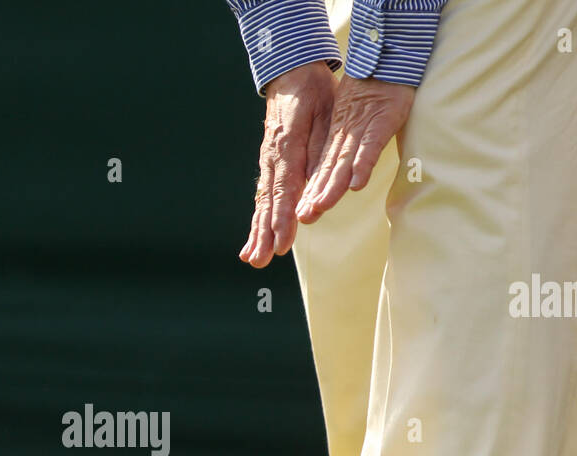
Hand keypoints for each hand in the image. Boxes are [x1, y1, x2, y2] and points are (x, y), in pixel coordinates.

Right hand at [240, 62, 336, 268]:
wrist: (292, 72)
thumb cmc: (314, 92)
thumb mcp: (325, 114)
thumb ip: (319, 149)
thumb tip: (316, 182)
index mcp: (286, 147)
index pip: (284, 190)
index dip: (282, 219)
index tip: (281, 242)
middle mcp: (272, 158)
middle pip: (267, 203)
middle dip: (264, 234)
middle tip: (261, 261)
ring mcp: (267, 162)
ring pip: (262, 202)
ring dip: (257, 232)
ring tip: (252, 258)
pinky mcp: (269, 164)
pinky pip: (263, 195)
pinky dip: (259, 219)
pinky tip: (254, 238)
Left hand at [297, 76, 413, 223]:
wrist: (385, 60)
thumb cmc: (372, 92)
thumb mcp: (356, 121)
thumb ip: (349, 146)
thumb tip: (344, 175)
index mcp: (339, 138)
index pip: (324, 170)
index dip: (314, 191)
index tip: (303, 214)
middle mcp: (346, 138)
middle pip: (329, 171)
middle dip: (317, 196)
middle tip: (305, 217)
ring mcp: (361, 131)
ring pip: (343, 163)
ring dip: (332, 186)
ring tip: (320, 207)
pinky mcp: (379, 124)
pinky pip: (370, 148)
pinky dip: (362, 165)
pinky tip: (355, 185)